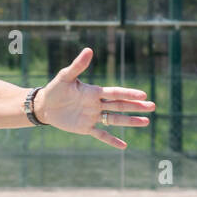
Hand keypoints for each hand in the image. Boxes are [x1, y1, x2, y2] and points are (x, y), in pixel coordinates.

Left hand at [35, 47, 154, 148]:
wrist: (44, 105)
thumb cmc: (55, 88)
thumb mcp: (65, 76)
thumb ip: (78, 65)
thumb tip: (89, 50)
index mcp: (94, 92)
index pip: (115, 93)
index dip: (128, 94)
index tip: (143, 95)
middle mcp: (97, 104)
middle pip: (120, 106)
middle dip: (136, 107)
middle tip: (153, 107)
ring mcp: (93, 117)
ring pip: (115, 119)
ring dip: (130, 121)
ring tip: (146, 122)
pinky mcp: (85, 128)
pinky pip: (101, 135)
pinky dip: (112, 140)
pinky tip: (124, 146)